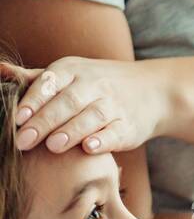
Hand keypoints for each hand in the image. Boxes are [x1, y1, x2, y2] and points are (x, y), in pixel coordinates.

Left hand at [1, 56, 173, 153]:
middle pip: (68, 102)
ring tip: (53, 146)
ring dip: (72, 131)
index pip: (51, 83)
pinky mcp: (131, 125)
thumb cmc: (99, 86)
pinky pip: (116, 131)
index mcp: (74, 70)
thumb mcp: (70, 75)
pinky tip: (90, 147)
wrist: (154, 91)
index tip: (18, 119)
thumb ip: (36, 80)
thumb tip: (0, 70)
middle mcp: (96, 85)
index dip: (34, 101)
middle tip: (24, 140)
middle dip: (45, 121)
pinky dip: (104, 139)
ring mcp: (115, 105)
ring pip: (92, 117)